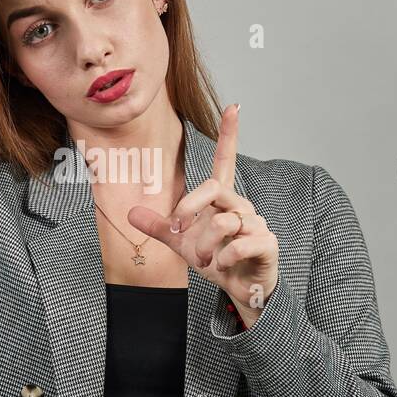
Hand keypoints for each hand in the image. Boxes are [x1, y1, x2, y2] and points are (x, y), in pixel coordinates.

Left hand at [127, 104, 278, 318]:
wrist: (239, 289)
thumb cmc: (215, 259)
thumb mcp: (181, 243)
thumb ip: (158, 227)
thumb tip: (130, 213)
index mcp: (222, 200)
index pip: (226, 162)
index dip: (229, 135)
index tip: (233, 107)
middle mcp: (242, 205)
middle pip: (212, 189)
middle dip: (188, 210)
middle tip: (179, 232)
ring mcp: (257, 223)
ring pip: (224, 220)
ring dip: (207, 244)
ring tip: (208, 259)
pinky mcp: (267, 243)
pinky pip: (241, 243)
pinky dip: (224, 257)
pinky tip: (223, 264)